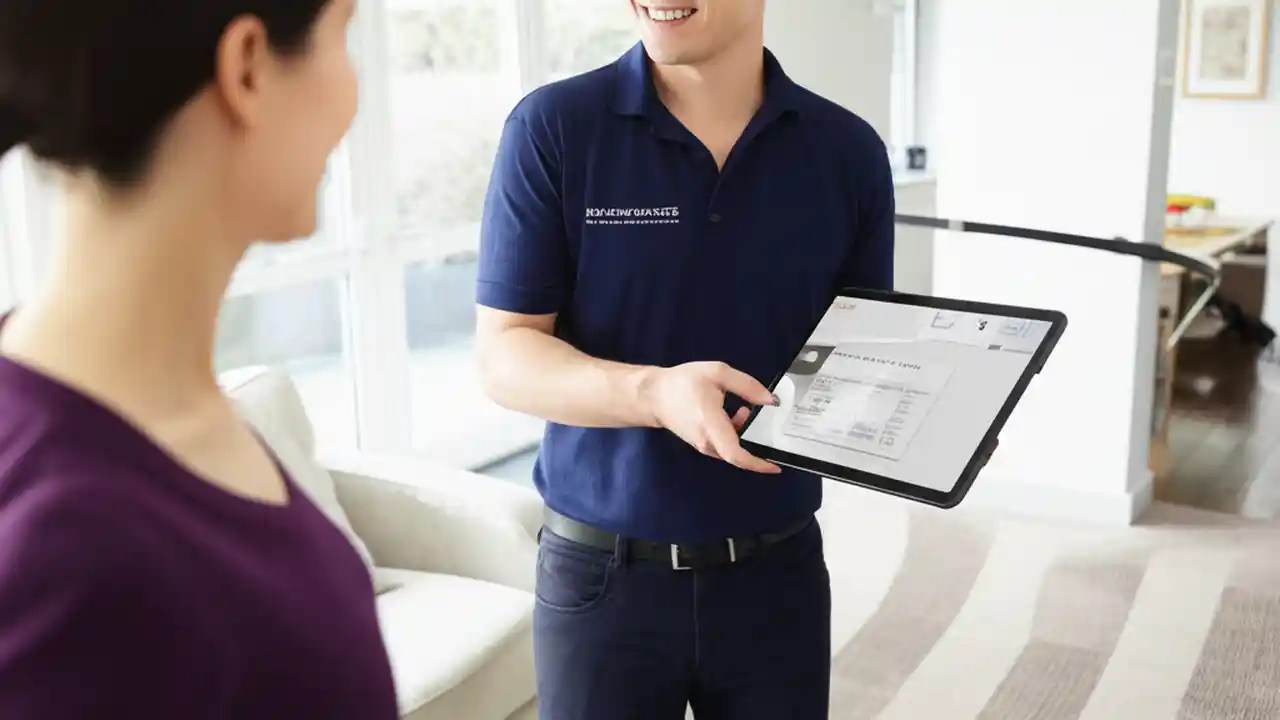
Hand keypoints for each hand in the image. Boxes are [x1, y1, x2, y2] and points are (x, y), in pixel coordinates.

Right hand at [641, 362, 781, 473]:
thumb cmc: (684, 383)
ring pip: (732, 449)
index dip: (757, 464)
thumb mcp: (718, 373)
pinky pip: (725, 446)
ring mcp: (703, 446)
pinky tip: (735, 414)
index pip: (736, 455)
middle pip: (738, 455)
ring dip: (745, 434)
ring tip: (745, 410)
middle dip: (757, 445)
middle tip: (770, 431)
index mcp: (711, 425)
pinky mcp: (701, 444)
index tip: (775, 466)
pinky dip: (736, 434)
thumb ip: (747, 386)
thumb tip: (770, 400)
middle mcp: (707, 442)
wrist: (654, 395)